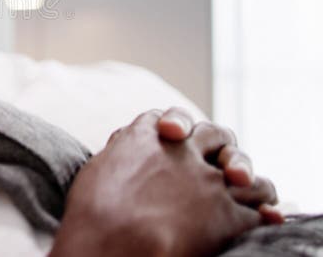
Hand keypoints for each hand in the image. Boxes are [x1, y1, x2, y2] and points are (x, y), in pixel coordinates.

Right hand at [49, 110, 263, 256]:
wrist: (110, 240)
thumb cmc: (93, 211)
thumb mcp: (100, 166)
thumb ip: (121, 152)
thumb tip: (123, 144)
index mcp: (147, 134)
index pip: (172, 118)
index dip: (178, 127)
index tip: (177, 137)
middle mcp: (182, 149)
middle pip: (215, 134)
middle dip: (222, 147)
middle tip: (224, 165)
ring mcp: (208, 180)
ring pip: (243, 168)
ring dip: (247, 178)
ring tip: (250, 188)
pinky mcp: (227, 214)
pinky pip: (258, 208)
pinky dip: (265, 214)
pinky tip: (266, 218)